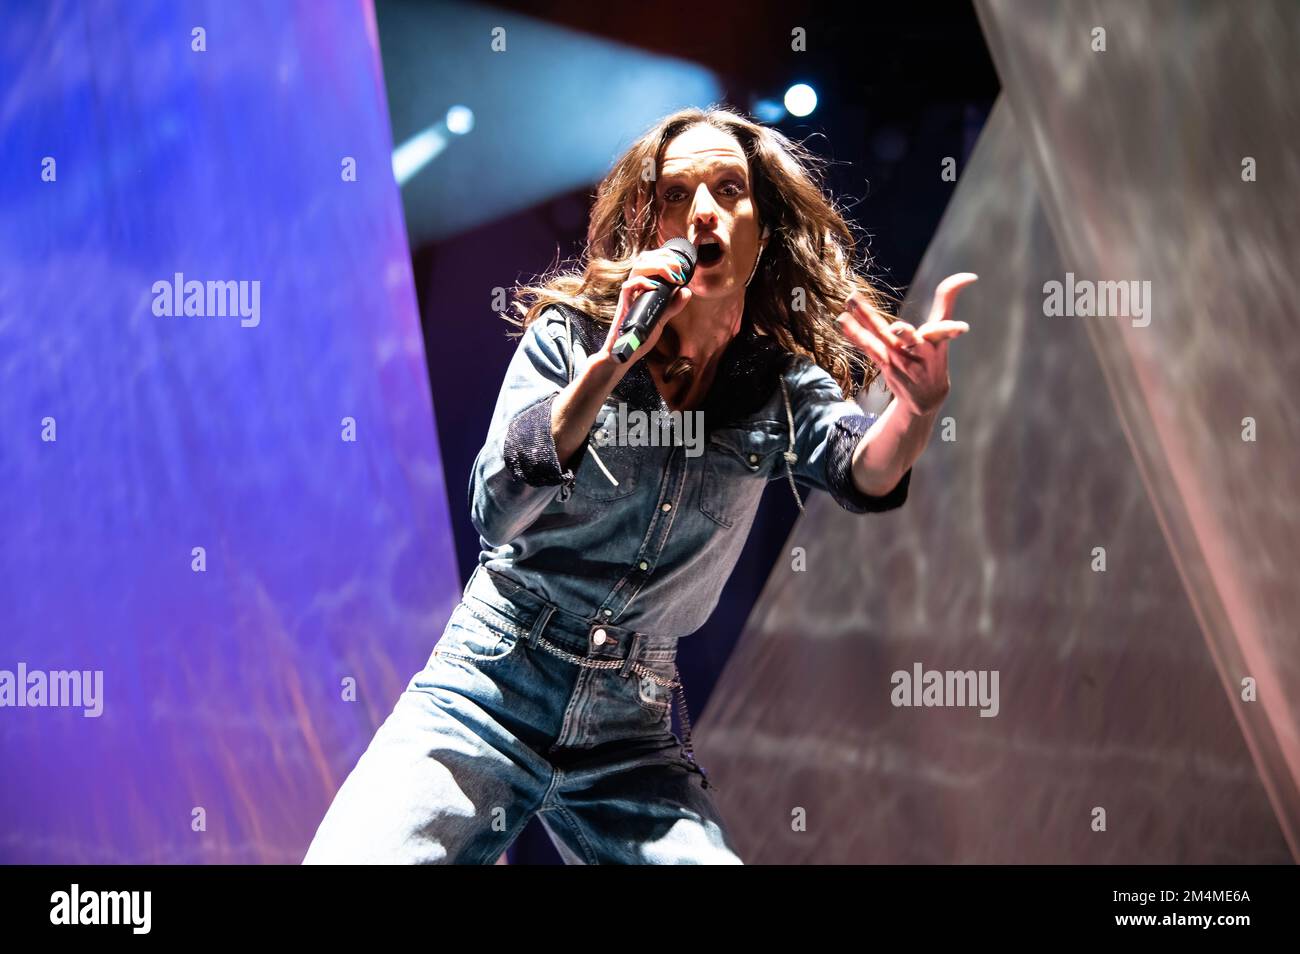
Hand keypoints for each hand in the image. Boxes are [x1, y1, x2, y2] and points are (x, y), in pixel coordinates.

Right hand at [598, 247, 693, 363]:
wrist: (626, 352)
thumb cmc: (640, 335)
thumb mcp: (661, 318)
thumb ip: (672, 305)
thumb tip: (686, 291)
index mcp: (642, 287)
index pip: (650, 261)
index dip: (664, 256)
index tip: (680, 263)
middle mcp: (634, 288)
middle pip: (644, 259)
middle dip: (663, 257)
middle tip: (678, 267)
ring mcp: (629, 296)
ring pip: (637, 268)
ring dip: (657, 266)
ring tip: (672, 275)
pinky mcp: (624, 306)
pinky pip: (628, 287)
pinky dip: (643, 283)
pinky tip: (656, 287)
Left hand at [835, 273, 975, 416]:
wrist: (925, 397)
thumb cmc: (934, 357)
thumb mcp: (944, 331)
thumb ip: (947, 301)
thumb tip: (968, 276)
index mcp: (937, 342)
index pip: (945, 330)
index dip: (953, 321)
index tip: (964, 314)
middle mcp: (920, 353)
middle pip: (911, 339)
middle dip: (905, 333)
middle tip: (897, 329)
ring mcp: (900, 360)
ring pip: (882, 339)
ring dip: (866, 323)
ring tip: (848, 309)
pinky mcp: (885, 364)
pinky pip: (869, 347)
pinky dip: (855, 333)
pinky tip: (843, 319)